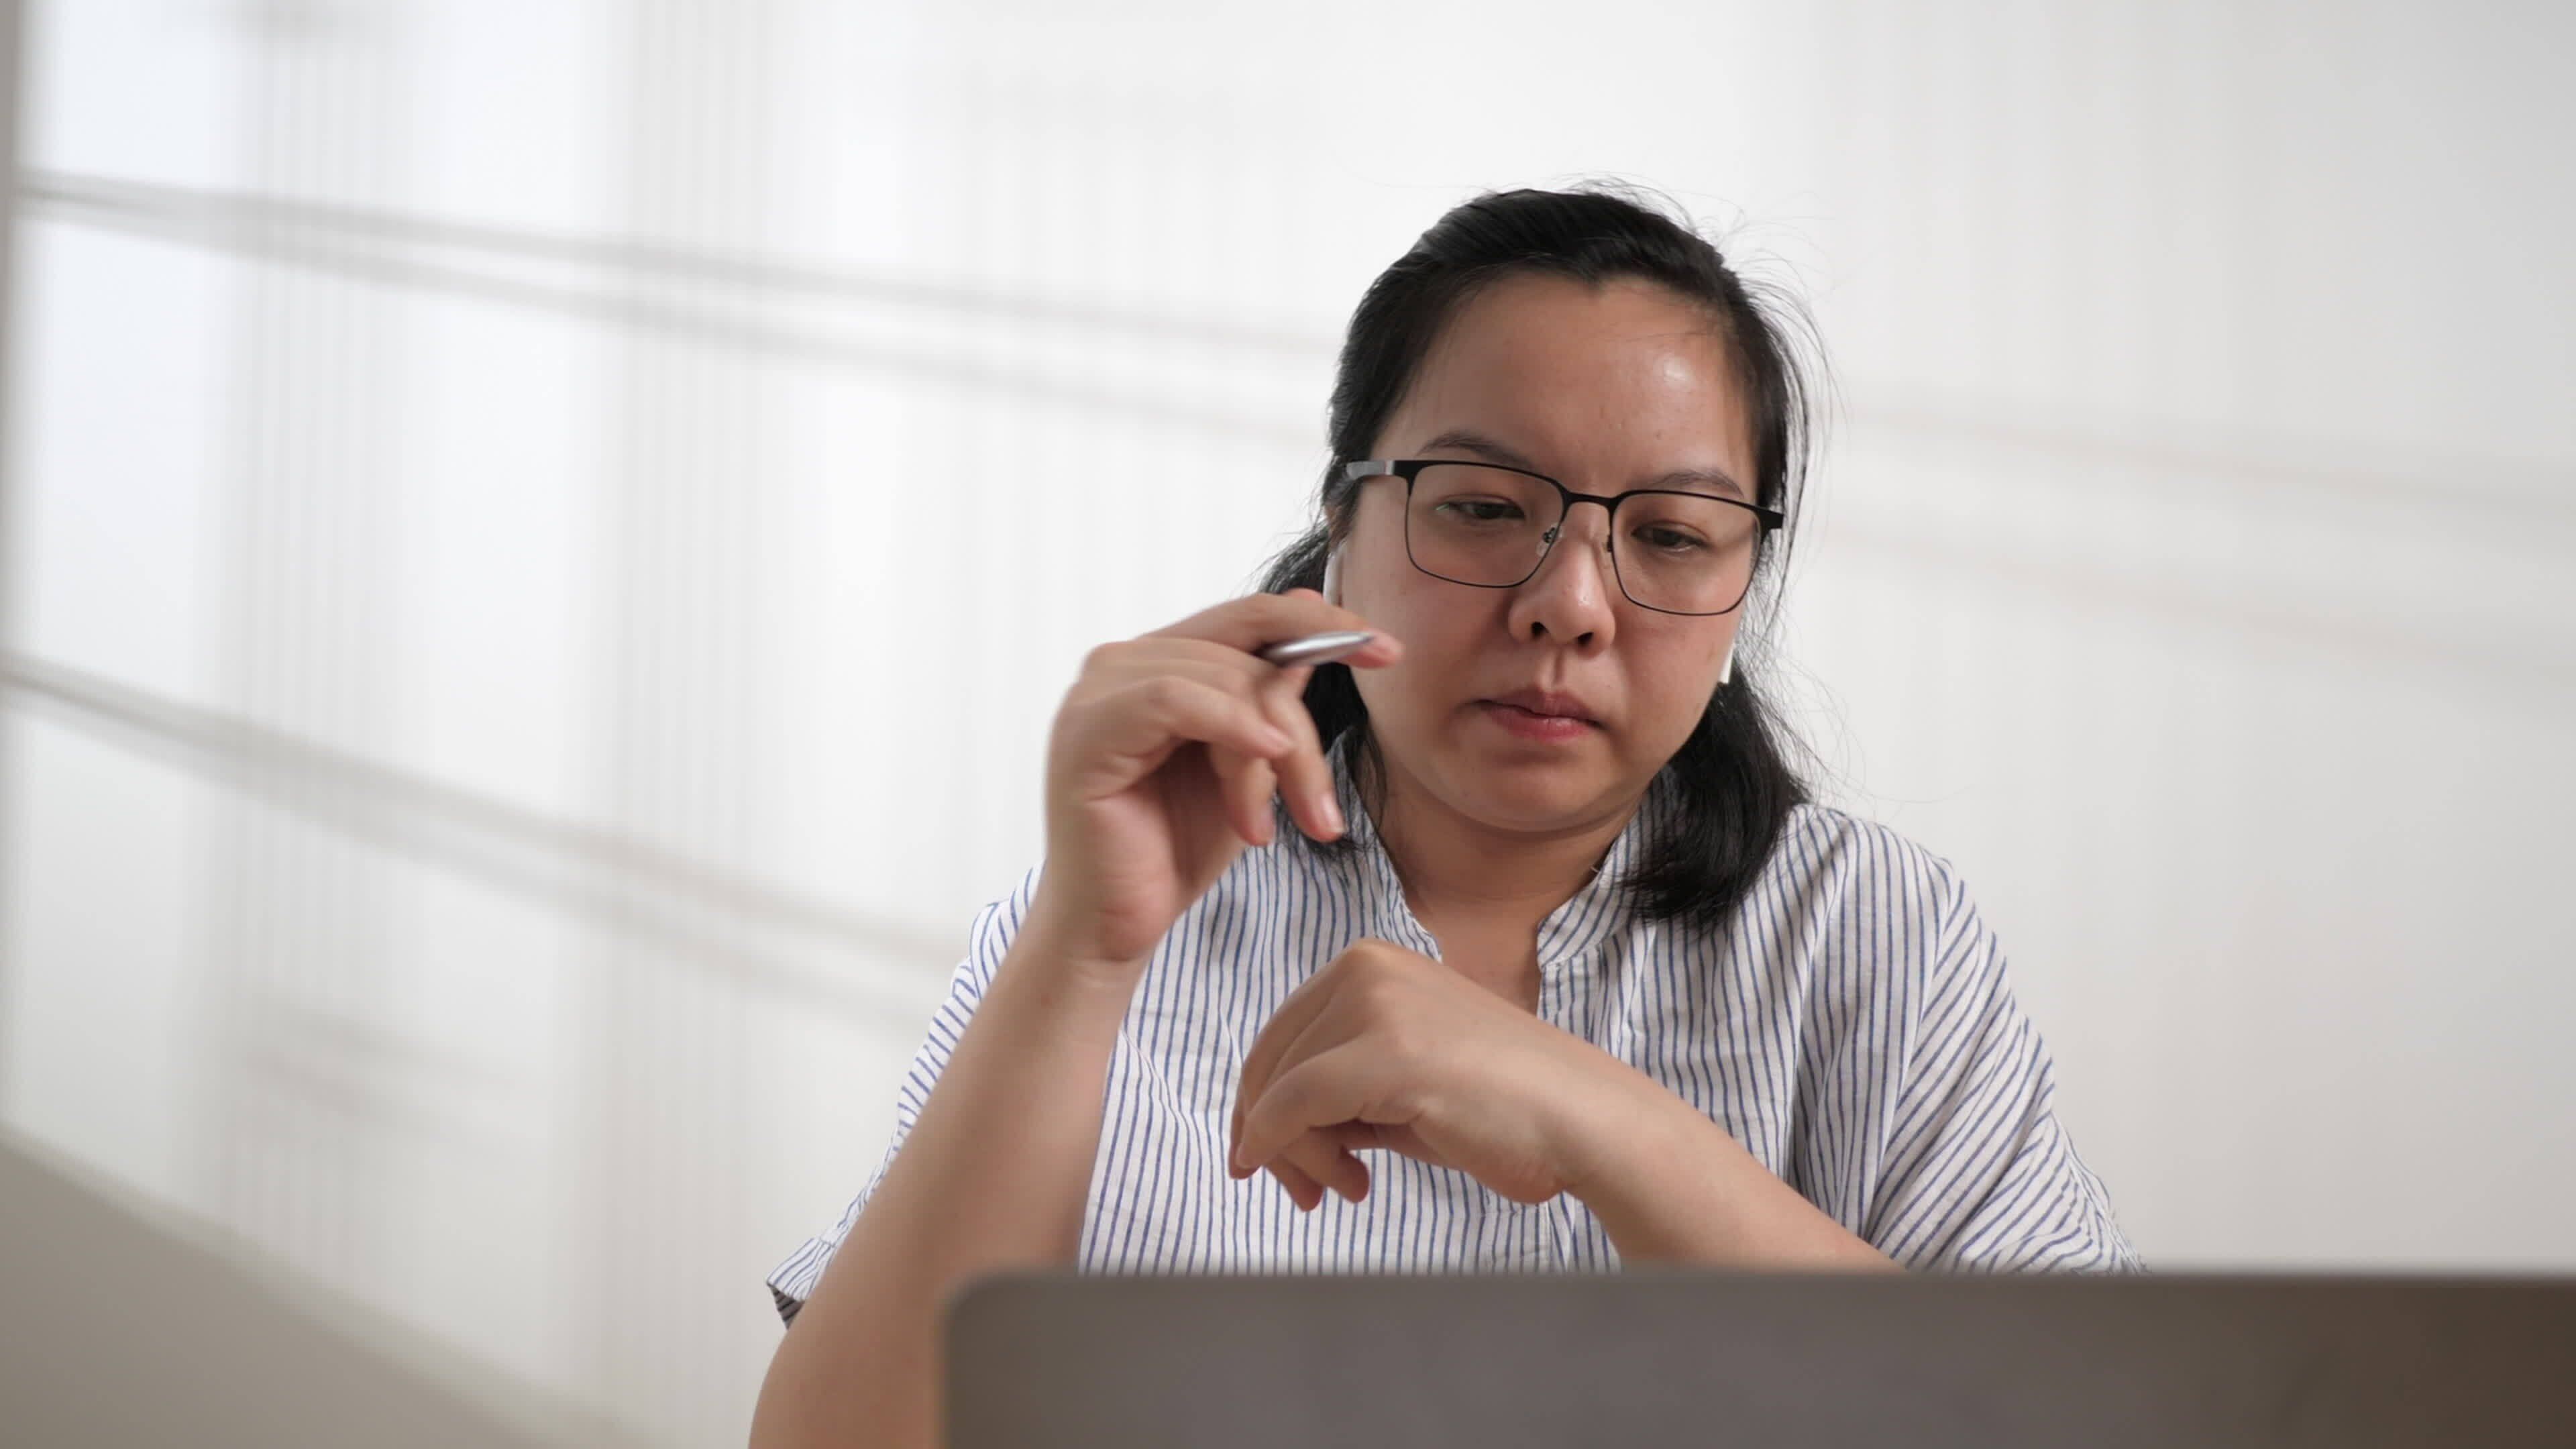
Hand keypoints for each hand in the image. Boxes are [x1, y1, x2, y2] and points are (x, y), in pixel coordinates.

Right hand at [1029, 591, 1401, 978]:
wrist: (1115, 928)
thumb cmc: (1174, 849)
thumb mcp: (1247, 767)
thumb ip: (1268, 704)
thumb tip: (1310, 641)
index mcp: (1159, 661)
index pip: (1248, 616)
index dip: (1321, 624)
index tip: (1387, 651)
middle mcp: (1122, 662)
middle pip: (1247, 659)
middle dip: (1301, 733)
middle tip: (1323, 812)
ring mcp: (1098, 691)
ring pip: (1224, 680)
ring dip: (1273, 754)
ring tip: (1273, 823)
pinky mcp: (1087, 730)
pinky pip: (1175, 698)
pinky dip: (1232, 726)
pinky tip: (1266, 759)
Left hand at [1225, 939, 1633, 1209]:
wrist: (1581, 1121)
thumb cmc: (1501, 1110)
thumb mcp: (1401, 1078)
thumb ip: (1339, 1082)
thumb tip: (1267, 1123)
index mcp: (1370, 961)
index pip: (1281, 1035)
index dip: (1263, 1104)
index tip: (1269, 1158)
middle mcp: (1364, 967)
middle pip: (1270, 1061)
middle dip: (1273, 1136)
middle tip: (1308, 1193)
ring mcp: (1374, 1004)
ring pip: (1278, 1090)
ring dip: (1298, 1156)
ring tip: (1348, 1188)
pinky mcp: (1382, 1052)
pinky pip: (1292, 1107)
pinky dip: (1280, 1150)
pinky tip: (1322, 1184)